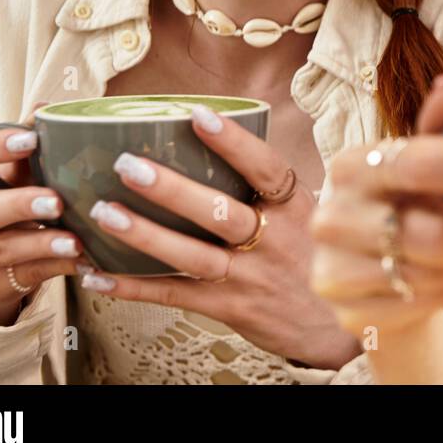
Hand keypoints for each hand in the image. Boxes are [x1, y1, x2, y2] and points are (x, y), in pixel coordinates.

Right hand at [0, 104, 88, 326]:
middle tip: (56, 199)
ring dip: (42, 243)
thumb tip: (49, 111)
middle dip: (18, 205)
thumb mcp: (0, 175)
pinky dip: (57, 266)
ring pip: (0, 251)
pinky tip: (82, 258)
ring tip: (75, 239)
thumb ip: (21, 147)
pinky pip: (23, 277)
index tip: (31, 138)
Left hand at [75, 105, 357, 369]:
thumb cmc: (319, 258)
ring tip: (104, 214)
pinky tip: (100, 275)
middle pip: (220, 211)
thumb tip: (235, 137)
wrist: (342, 328)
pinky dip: (136, 286)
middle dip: (172, 189)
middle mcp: (274, 240)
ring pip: (193, 254)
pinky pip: (178, 295)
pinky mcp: (233, 307)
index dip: (233, 142)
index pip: (266, 169)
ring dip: (145, 235)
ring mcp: (252, 276)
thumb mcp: (313, 214)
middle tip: (128, 165)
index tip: (198, 115)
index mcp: (296, 208)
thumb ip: (276, 187)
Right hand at [310, 73, 442, 339]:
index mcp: (351, 167)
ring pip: (432, 277)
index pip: (420, 165)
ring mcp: (333, 270)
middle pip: (434, 238)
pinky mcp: (348, 314)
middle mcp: (332, 217)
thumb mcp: (427, 159)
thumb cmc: (410, 201)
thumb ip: (442, 127)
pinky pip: (421, 308)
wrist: (379, 269)